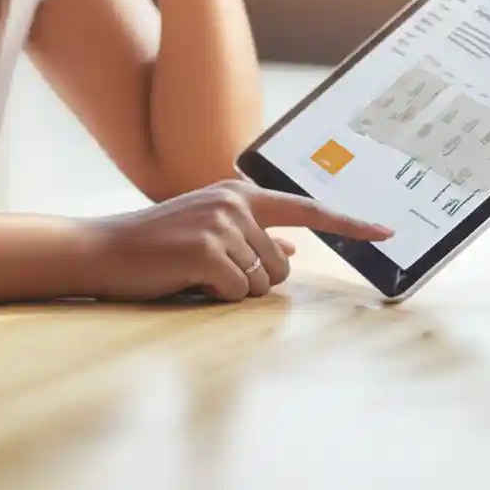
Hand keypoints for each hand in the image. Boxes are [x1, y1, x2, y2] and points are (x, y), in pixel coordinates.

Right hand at [84, 180, 393, 302]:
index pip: (308, 209)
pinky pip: (237, 293)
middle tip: (207, 269)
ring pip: (261, 283)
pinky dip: (215, 296)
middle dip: (251, 279)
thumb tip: (293, 253)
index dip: (350, 224)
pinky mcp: (208, 250)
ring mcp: (223, 223)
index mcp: (242, 192)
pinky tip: (185, 279)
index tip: (386, 232)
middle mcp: (237, 201)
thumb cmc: (158, 247)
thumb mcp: (211, 232)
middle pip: (281, 266)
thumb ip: (254, 237)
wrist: (102, 250)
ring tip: (192, 271)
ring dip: (230, 289)